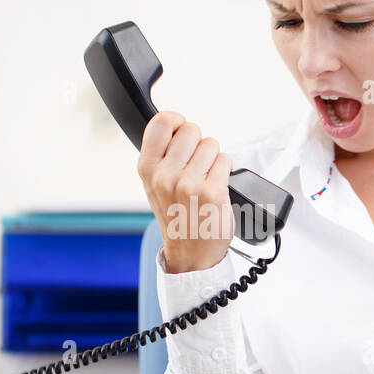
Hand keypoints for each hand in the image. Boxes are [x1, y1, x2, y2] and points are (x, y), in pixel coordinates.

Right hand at [137, 111, 234, 273]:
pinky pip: (225, 160)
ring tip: (205, 178)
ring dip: (213, 158)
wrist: (191, 253)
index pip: (161, 122)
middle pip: (191, 129)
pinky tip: (216, 187)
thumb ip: (161, 155)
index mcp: (147, 169)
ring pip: (211, 144)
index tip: (182, 129)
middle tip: (196, 164)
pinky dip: (225, 171)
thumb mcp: (154, 185)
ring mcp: (189, 184)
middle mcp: (165, 176)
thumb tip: (176, 123)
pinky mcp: (212, 193)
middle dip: (198, 142)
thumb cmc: (175, 216)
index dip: (176, 120)